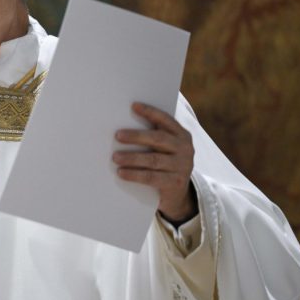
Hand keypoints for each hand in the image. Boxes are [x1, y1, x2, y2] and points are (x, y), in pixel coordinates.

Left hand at [112, 102, 196, 222]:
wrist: (178, 193)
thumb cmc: (164, 163)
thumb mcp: (163, 148)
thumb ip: (152, 136)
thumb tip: (122, 124)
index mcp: (181, 135)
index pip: (165, 120)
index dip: (150, 112)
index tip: (133, 106)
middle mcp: (185, 148)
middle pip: (158, 139)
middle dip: (136, 136)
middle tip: (117, 135)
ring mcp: (182, 166)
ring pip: (153, 160)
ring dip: (132, 158)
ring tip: (115, 157)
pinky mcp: (176, 182)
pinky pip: (152, 177)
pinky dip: (134, 174)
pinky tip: (121, 172)